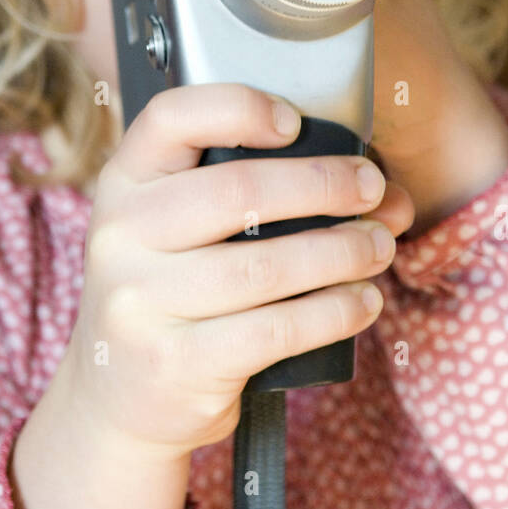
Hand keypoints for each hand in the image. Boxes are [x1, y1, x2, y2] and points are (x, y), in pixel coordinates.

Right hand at [62, 82, 414, 460]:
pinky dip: (332, 313)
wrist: (121, 401)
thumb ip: (262, 195)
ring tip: (379, 247)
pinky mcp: (175, 363)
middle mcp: (120, 235)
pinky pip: (275, 330)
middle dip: (322, 185)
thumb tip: (387, 194)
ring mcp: (140, 303)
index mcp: (124, 181)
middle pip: (236, 190)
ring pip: (264, 266)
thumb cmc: (175, 293)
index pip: (171, 118)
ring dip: (341, 252)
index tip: (296, 122)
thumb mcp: (180, 231)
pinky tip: (362, 302)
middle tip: (372, 189)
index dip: (238, 107)